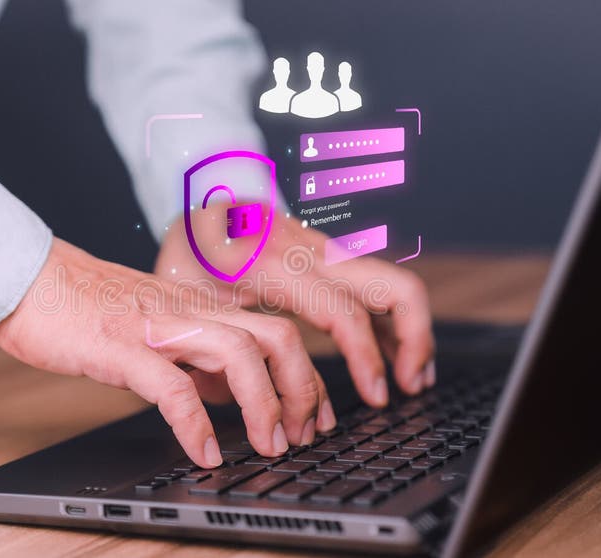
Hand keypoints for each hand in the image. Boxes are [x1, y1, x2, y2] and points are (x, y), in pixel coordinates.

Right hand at [0, 238, 337, 467]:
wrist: (27, 277)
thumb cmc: (85, 304)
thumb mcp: (157, 326)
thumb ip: (195, 355)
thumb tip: (225, 394)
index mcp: (203, 307)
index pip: (280, 331)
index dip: (309, 378)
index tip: (317, 417)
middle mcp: (192, 311)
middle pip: (278, 336)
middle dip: (304, 389)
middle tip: (303, 435)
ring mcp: (159, 325)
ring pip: (240, 353)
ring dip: (264, 405)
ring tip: (268, 446)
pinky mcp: (122, 346)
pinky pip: (172, 386)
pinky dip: (195, 424)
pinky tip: (203, 452)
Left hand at [156, 204, 435, 406]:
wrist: (200, 193)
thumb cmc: (190, 244)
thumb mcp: (184, 290)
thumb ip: (206, 338)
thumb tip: (229, 394)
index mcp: (278, 264)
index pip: (344, 312)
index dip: (366, 358)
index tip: (375, 396)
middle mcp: (315, 253)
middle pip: (395, 288)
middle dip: (416, 341)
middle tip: (411, 387)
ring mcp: (329, 252)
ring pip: (395, 285)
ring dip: (412, 333)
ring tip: (413, 380)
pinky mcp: (332, 257)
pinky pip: (377, 287)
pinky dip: (393, 322)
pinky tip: (392, 357)